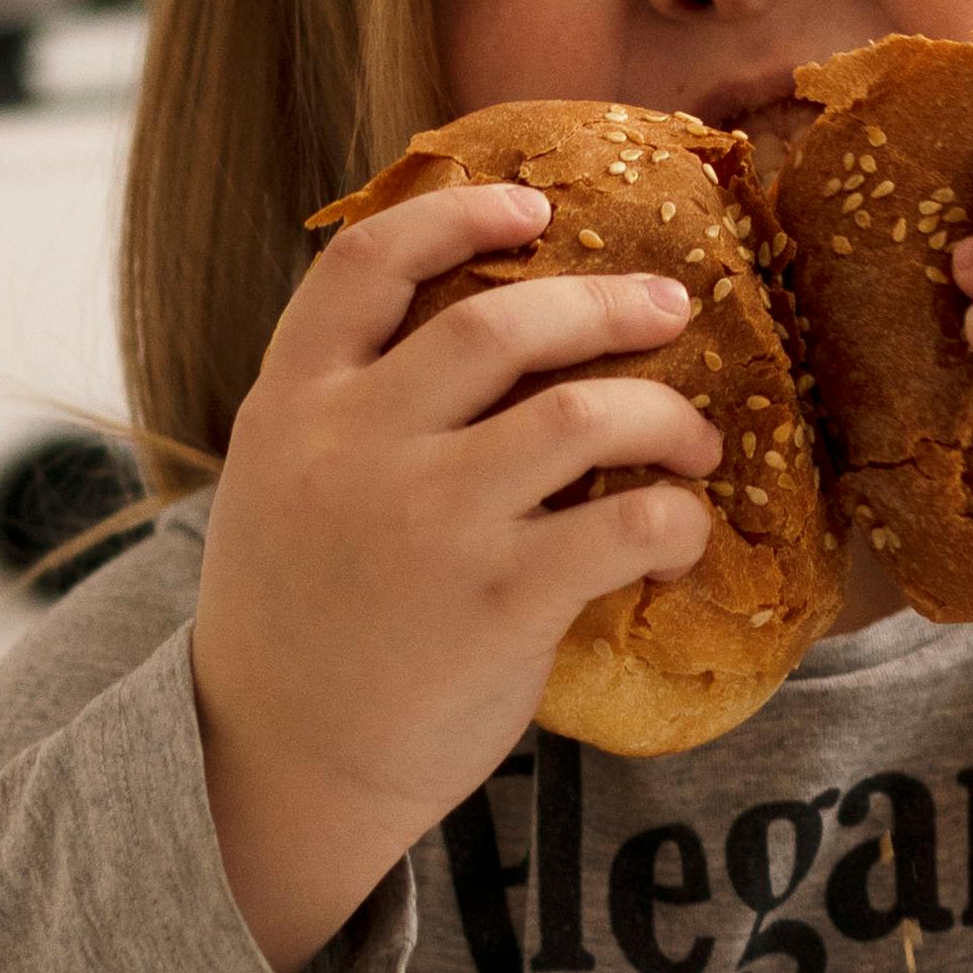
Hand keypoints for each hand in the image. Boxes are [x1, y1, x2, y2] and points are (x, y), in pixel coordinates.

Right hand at [191, 183, 722, 972]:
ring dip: (664, 410)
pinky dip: (677, 516)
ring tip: (694, 437)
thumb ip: (352, 407)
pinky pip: (625, 521)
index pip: (365, 265)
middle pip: (502, 325)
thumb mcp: (281, 483)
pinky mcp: (498, 603)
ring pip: (580, 411)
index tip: (530, 208)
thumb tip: (494, 332)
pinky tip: (678, 531)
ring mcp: (427, 522)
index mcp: (291, 405)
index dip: (455, 218)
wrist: (278, 764)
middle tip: (669, 307)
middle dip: (605, 304)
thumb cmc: (300, 617)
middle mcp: (354, 447)